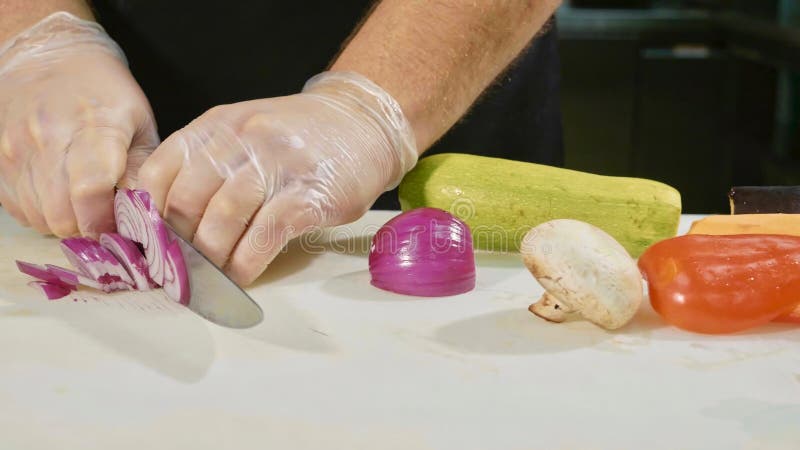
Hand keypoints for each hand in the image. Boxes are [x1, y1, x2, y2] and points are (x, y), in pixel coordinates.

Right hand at [0, 12, 158, 236]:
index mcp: (94, 128)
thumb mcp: (140, 123)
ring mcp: (18, 152)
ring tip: (85, 203)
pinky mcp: (0, 162)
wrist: (47, 57)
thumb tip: (148, 214)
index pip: (92, 191)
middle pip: (64, 215)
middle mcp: (49, 140)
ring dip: (67, 222)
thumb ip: (144, 170)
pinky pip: (21, 210)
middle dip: (89, 227)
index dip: (107, 219)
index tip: (121, 224)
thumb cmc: (105, 93)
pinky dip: (43, 214)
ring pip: (41, 218)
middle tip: (106, 216)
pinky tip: (61, 195)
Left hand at [139, 71, 417, 284]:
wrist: (362, 123)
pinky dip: (246, 264)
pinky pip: (265, 236)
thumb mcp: (243, 131)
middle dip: (177, 246)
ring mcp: (277, 165)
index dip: (147, 218)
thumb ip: (206, 162)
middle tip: (177, 272)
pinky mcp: (309, 194)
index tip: (151, 246)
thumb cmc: (298, 136)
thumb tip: (167, 220)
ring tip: (208, 280)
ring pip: (222, 221)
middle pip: (186, 202)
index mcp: (216, 126)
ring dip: (210, 260)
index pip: (159, 173)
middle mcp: (241, 140)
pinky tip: (240, 279)